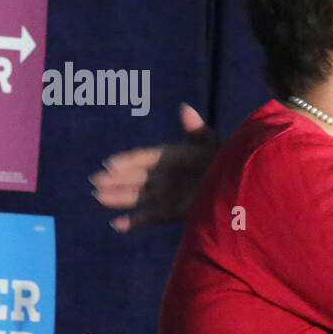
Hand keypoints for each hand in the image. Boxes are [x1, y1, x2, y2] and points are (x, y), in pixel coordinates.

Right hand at [90, 102, 218, 231]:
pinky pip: (150, 216)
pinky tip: (117, 224)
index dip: (128, 161)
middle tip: (95, 182)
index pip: (143, 158)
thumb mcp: (211, 144)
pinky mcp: (171, 212)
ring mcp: (166, 194)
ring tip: (99, 197)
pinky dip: (134, 221)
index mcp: (169, 156)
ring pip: (137, 196)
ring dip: (118, 197)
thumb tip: (185, 108)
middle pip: (135, 177)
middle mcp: (163, 175)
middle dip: (116, 180)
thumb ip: (196, 130)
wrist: (237, 185)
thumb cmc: (224, 160)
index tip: (110, 164)